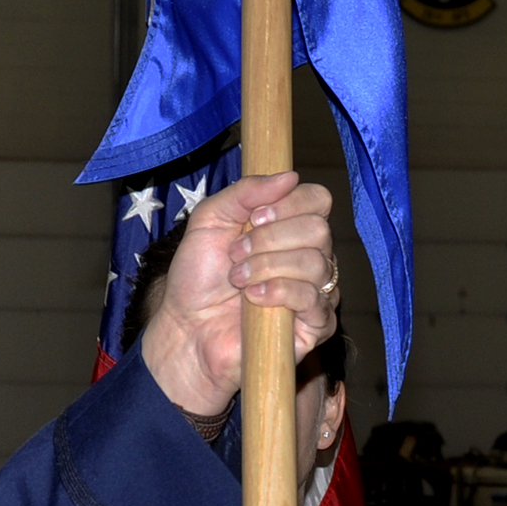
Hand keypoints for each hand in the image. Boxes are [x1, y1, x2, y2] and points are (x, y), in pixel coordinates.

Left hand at [140, 173, 337, 413]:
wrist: (187, 329)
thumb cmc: (198, 279)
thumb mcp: (210, 220)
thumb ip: (244, 192)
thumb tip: (290, 176)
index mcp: (290, 228)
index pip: (317, 200)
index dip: (289, 204)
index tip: (254, 217)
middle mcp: (310, 256)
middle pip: (319, 229)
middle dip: (271, 239)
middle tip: (236, 254)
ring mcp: (316, 291)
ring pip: (317, 263)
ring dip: (268, 266)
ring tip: (238, 280)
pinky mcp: (315, 325)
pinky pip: (314, 299)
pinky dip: (279, 292)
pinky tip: (253, 299)